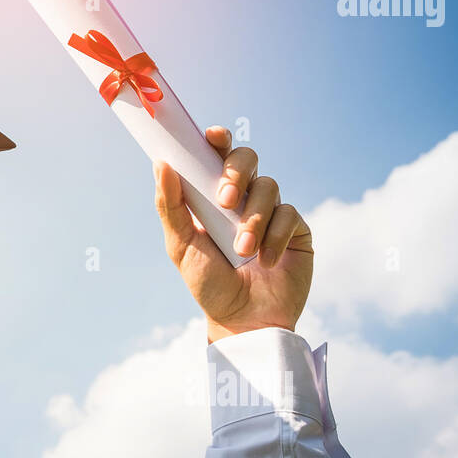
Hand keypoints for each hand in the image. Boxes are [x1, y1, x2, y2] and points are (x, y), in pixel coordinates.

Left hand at [154, 127, 312, 341]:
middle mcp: (244, 197)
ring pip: (269, 186)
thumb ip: (170, 206)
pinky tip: (265, 260)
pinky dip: (274, 236)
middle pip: (248, 158)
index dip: (217, 139)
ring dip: (252, 217)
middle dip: (236, 173)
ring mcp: (272, 211)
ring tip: (242, 249)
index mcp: (214, 194)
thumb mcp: (181, 246)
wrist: (242, 321)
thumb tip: (161, 164)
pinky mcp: (296, 230)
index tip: (212, 136)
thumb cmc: (208, 283)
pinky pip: (290, 215)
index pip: (218, 154)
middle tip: (224, 200)